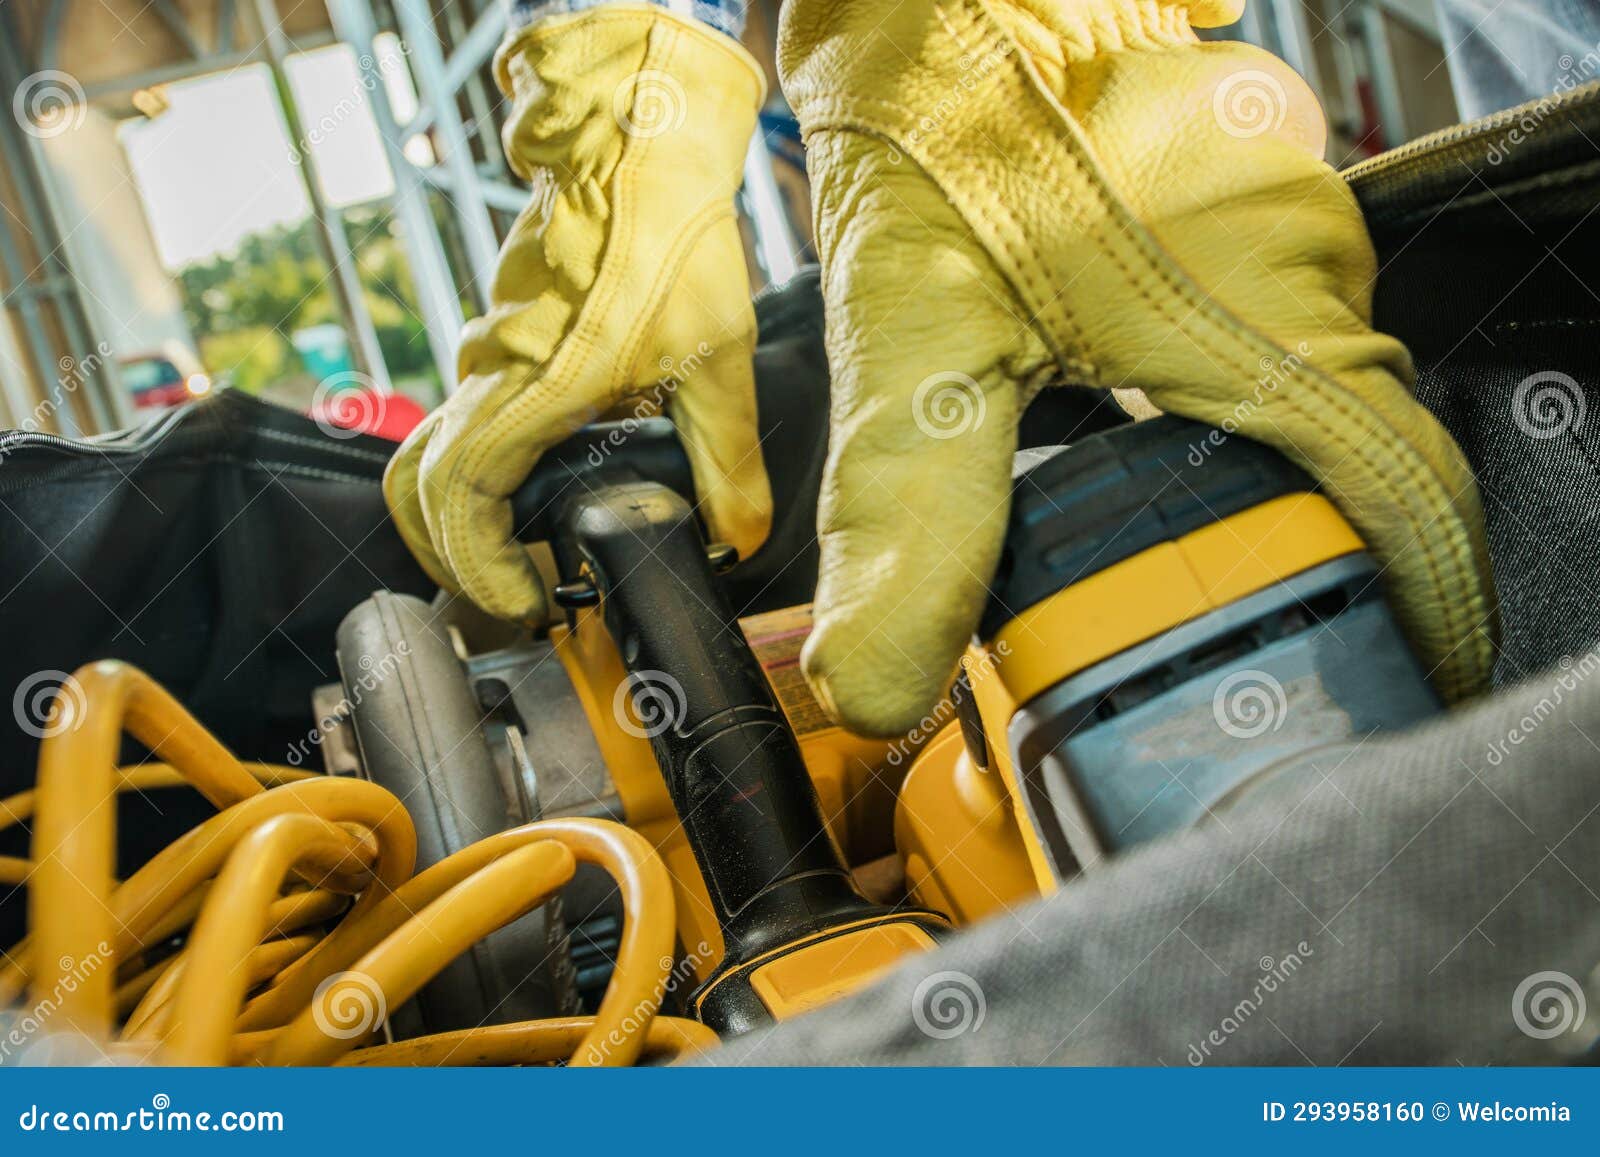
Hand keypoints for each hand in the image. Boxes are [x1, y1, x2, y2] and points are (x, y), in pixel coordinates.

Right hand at [386, 6, 771, 625]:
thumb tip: (740, 539)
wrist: (633, 144)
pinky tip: (540, 492)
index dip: (478, 564)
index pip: (461, 497)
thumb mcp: (716, 356)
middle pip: (418, 489)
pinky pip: (459, 421)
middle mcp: (489, 374)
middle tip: (515, 596)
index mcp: (533, 386)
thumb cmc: (668, 234)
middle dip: (452, 558)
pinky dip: (475, 475)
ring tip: (525, 558)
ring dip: (461, 519)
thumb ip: (728, 458)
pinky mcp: (498, 343)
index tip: (523, 600)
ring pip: (430, 454)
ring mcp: (485, 355)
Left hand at [780, 0, 1495, 735]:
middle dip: (1305, 559)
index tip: (1397, 682)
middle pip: (1362, 456)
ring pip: (1317, 390)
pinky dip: (1234, 402)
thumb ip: (912, 518)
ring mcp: (1294, 220)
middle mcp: (1314, 265)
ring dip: (1262, 478)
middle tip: (1229, 639)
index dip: (1415, 614)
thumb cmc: (940, 121)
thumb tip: (870, 687)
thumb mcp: (918, 333)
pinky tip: (1154, 429)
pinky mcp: (1256, 198)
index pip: (1407, 504)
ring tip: (1182, 552)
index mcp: (1273, 316)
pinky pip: (1278, 326)